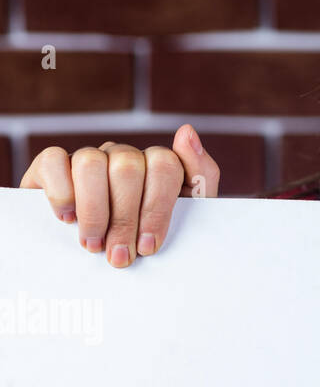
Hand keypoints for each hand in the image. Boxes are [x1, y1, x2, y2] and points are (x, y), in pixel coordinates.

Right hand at [19, 124, 220, 267]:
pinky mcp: (51, 165)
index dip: (157, 209)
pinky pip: (54, 160)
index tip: (148, 246)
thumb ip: (200, 175)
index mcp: (158, 163)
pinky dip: (61, 192)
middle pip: (128, 168)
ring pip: (91, 162)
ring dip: (93, 210)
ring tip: (94, 243)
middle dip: (124, 218)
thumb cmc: (147, 236)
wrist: (99, 256)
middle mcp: (124, 156)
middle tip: (119, 255)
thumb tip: (187, 131)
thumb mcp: (186, 214)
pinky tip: (67, 219)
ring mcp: (89, 158)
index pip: (164, 165)